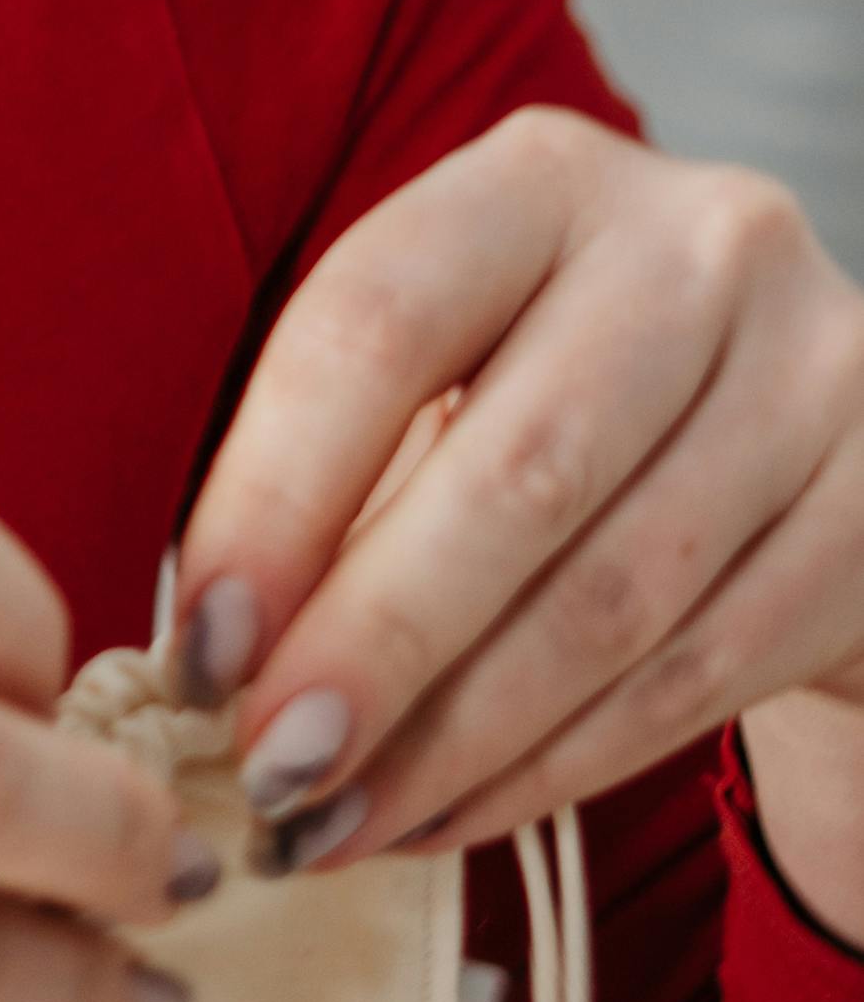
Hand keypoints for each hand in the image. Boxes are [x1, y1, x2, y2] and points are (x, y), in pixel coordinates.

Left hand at [173, 108, 863, 878]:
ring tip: (332, 822)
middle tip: (267, 768)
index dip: (273, 498)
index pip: (378, 323)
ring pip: (614, 600)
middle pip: (515, 474)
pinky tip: (444, 817)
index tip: (200, 648)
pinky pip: (699, 675)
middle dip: (372, 648)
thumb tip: (209, 659)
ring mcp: (815, 378)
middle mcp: (699, 250)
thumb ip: (333, 476)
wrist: (785, 428)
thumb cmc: (548, 392)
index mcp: (540, 180)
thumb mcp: (445, 366)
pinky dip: (553, 768)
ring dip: (453, 740)